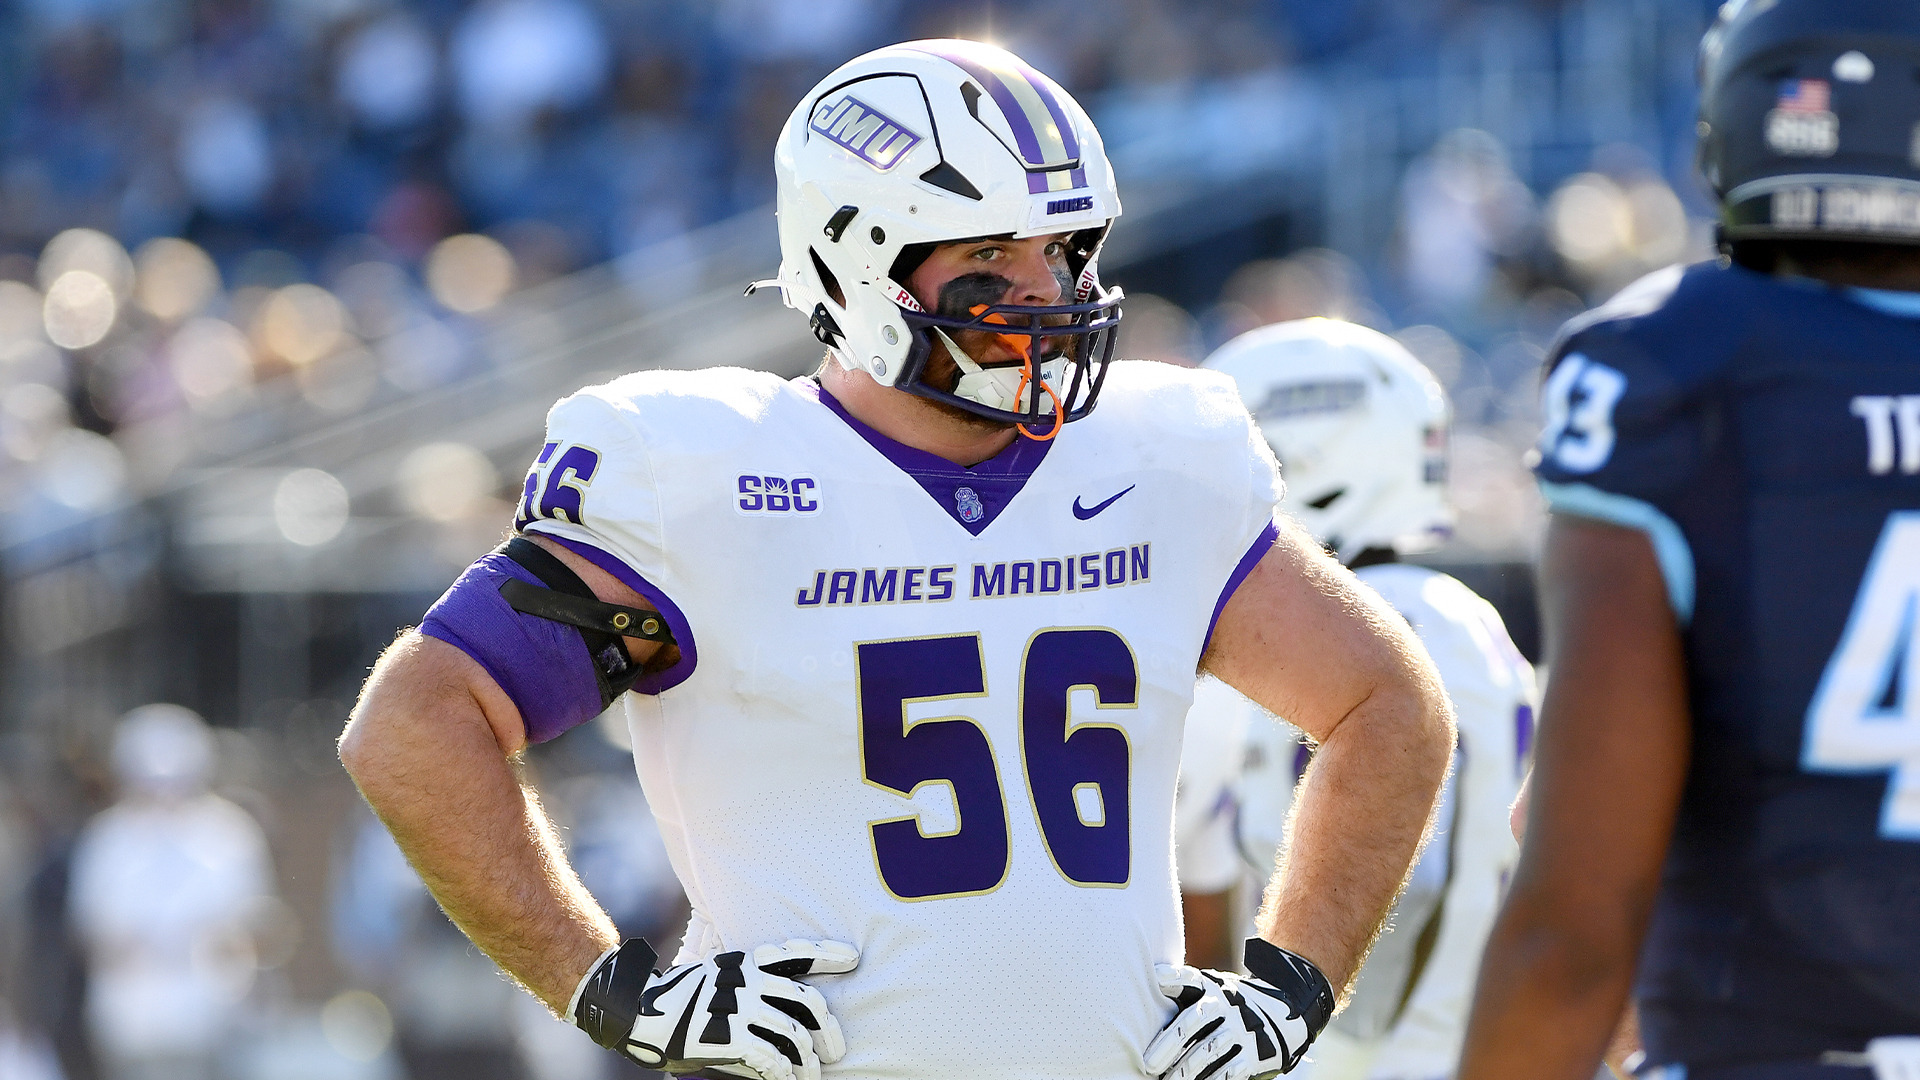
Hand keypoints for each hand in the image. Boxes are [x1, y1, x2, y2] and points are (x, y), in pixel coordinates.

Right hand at [574, 938, 858, 1079]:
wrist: (640, 1011)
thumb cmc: (682, 998)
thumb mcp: (718, 977)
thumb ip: (750, 986)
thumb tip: (784, 1012)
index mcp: (747, 964)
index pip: (795, 955)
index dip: (827, 955)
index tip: (853, 959)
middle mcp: (749, 982)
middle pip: (808, 1001)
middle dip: (829, 1029)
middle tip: (837, 1049)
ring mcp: (740, 1009)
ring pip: (795, 1035)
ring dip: (809, 1060)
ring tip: (812, 1074)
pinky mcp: (729, 1038)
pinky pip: (772, 1059)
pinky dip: (786, 1074)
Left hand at [1144, 941, 1334, 1079]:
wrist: (1285, 1013)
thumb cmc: (1233, 1002)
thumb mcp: (1214, 987)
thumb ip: (1186, 987)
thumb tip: (1152, 980)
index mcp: (1213, 987)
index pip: (1191, 979)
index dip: (1173, 977)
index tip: (1155, 979)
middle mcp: (1228, 1005)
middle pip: (1194, 1021)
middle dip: (1170, 1043)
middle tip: (1149, 1064)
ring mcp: (1242, 1029)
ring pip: (1209, 1051)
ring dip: (1186, 1070)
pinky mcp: (1254, 1053)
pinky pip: (1230, 1071)